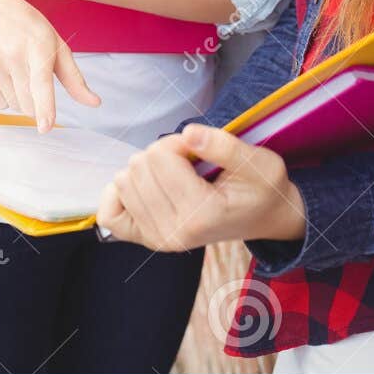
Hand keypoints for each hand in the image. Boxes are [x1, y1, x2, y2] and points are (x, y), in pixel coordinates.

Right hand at [0, 0, 99, 131]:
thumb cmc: (28, 29)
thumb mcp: (55, 44)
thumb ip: (74, 78)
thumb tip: (95, 103)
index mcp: (38, 45)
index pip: (41, 81)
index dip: (45, 106)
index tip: (45, 127)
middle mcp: (12, 53)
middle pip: (29, 103)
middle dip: (37, 104)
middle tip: (34, 78)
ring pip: (15, 106)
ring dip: (22, 98)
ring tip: (17, 70)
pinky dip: (5, 95)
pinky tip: (2, 71)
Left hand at [97, 125, 306, 251]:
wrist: (263, 217)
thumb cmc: (261, 187)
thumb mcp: (258, 161)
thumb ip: (224, 146)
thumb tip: (188, 133)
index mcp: (202, 214)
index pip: (161, 158)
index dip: (179, 142)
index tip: (200, 149)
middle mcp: (175, 233)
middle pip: (138, 166)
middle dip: (162, 153)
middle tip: (189, 162)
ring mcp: (157, 239)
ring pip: (123, 181)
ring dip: (146, 169)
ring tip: (175, 175)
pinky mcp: (146, 240)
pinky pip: (109, 212)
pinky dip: (121, 193)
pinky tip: (146, 186)